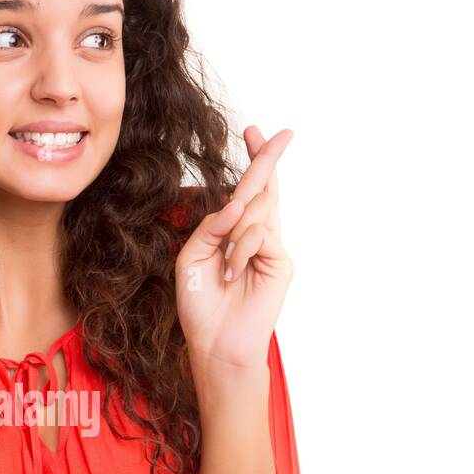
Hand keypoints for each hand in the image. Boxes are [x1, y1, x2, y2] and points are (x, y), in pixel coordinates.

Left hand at [175, 126, 293, 371]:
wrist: (215, 343)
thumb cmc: (200, 304)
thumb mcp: (192, 256)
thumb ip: (210, 226)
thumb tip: (235, 202)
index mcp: (233, 233)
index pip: (246, 191)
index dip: (253, 161)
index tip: (253, 130)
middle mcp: (256, 236)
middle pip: (264, 189)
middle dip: (268, 159)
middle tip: (281, 133)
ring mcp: (271, 248)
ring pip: (257, 211)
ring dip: (235, 228)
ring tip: (224, 264)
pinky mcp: (280, 263)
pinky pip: (259, 236)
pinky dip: (240, 249)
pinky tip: (231, 273)